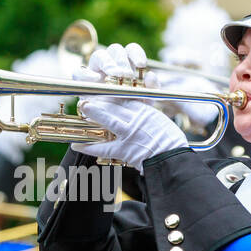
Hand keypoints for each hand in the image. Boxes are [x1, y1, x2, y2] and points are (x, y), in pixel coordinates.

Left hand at [70, 43, 185, 169]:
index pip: (124, 98)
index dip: (110, 94)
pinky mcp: (125, 150)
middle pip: (115, 105)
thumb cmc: (170, 141)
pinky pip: (104, 148)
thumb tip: (136, 110)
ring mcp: (130, 134)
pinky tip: (77, 145)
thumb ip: (147, 114)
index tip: (100, 91)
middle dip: (100, 100)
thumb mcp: (160, 121)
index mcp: (145, 112)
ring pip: (109, 120)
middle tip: (87, 97)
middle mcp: (137, 120)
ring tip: (82, 108)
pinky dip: (89, 147)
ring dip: (94, 113)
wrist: (173, 158)